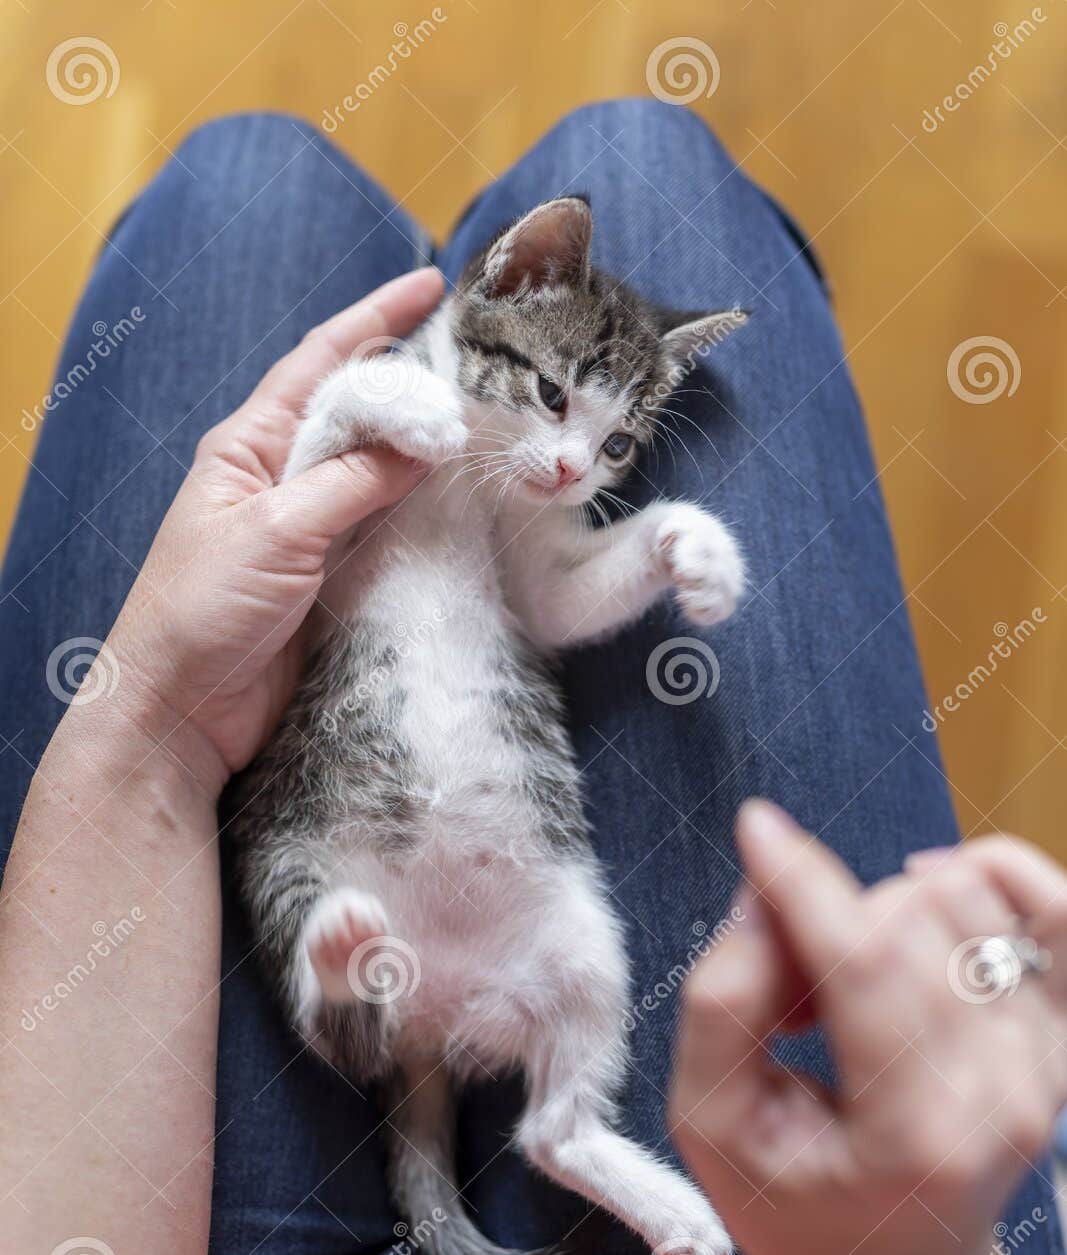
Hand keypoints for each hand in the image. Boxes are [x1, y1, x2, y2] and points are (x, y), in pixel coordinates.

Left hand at [90, 268, 443, 795]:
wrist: (184, 711)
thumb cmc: (201, 611)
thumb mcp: (277, 531)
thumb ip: (352, 481)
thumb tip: (421, 436)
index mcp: (249, 445)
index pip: (321, 363)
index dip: (375, 320)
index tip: (429, 286)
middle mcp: (281, 478)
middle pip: (358, 412)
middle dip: (414, 381)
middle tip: (481, 360)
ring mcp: (310, 530)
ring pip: (379, 471)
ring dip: (426, 448)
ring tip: (486, 420)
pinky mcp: (332, 580)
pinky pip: (386, 530)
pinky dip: (423, 511)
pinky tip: (461, 498)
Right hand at [670, 800, 1066, 1254]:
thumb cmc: (796, 1208)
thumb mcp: (713, 1128)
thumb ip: (723, 1008)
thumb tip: (765, 896)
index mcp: (917, 1135)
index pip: (868, 965)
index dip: (805, 883)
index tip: (756, 828)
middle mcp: (1004, 1094)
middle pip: (914, 918)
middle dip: (826, 921)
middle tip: (788, 994)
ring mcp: (1045, 1066)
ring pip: (967, 899)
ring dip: (882, 912)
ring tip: (843, 985)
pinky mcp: (1063, 1039)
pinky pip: (1045, 909)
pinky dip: (980, 882)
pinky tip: (925, 899)